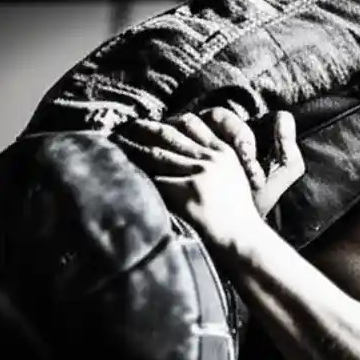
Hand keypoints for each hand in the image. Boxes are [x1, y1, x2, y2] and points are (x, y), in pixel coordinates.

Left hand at [113, 110, 303, 248]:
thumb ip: (215, 165)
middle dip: (147, 128)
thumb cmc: (238, 217)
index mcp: (224, 153)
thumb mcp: (234, 180)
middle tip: (128, 125)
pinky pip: (156, 178)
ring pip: (158, 153)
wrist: (242, 239)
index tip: (156, 120)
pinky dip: (138, 174)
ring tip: (118, 142)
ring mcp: (198, 174)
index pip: (194, 125)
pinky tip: (123, 170)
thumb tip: (189, 159)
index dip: (171, 121)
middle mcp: (211, 159)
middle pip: (172, 135)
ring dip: (135, 147)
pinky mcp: (186, 191)